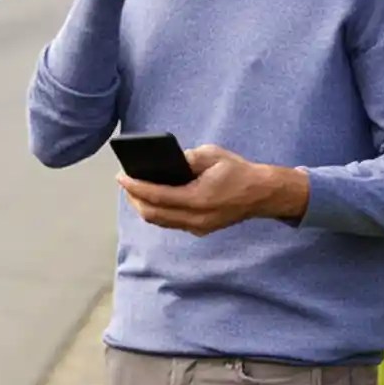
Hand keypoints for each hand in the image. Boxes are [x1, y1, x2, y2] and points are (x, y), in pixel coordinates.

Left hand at [117, 145, 309, 235]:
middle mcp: (197, 218)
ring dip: (144, 207)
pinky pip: (171, 222)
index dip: (135, 187)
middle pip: (153, 214)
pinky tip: (152, 199)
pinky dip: (158, 211)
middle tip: (125, 183)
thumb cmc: (238, 171)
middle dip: (134, 199)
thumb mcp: (212, 155)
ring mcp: (199, 227)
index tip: (121, 177)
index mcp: (199, 198)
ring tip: (133, 190)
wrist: (262, 194)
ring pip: (160, 221)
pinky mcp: (201, 229)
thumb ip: (187, 158)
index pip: (157, 196)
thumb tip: (165, 162)